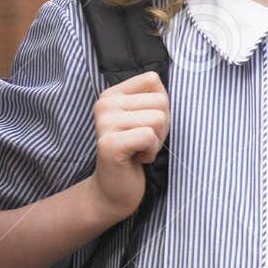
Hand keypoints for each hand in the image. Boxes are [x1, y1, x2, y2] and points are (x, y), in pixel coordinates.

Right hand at [87, 70, 169, 226]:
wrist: (114, 188)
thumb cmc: (136, 151)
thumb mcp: (145, 118)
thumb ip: (152, 97)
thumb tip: (158, 79)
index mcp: (111, 94)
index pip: (153, 80)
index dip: (161, 104)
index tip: (147, 123)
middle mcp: (104, 105)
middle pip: (160, 101)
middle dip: (162, 126)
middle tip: (145, 141)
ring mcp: (104, 123)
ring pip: (158, 118)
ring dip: (157, 140)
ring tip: (140, 149)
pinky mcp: (109, 143)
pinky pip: (149, 137)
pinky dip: (151, 151)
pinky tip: (138, 158)